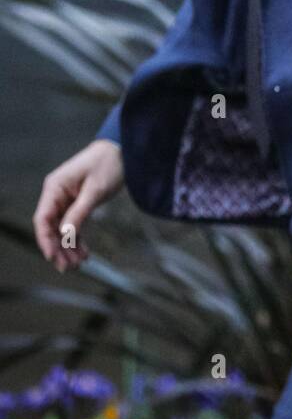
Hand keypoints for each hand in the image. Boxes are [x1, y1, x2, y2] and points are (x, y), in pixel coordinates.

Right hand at [33, 140, 123, 272]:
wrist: (122, 150)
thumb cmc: (108, 164)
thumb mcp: (95, 190)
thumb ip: (79, 212)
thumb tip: (64, 235)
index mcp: (55, 188)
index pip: (42, 218)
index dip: (45, 239)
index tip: (52, 256)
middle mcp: (57, 195)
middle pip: (51, 227)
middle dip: (58, 249)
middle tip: (68, 268)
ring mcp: (66, 200)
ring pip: (62, 230)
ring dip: (68, 248)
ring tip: (78, 264)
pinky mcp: (78, 203)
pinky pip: (73, 225)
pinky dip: (77, 240)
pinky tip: (84, 254)